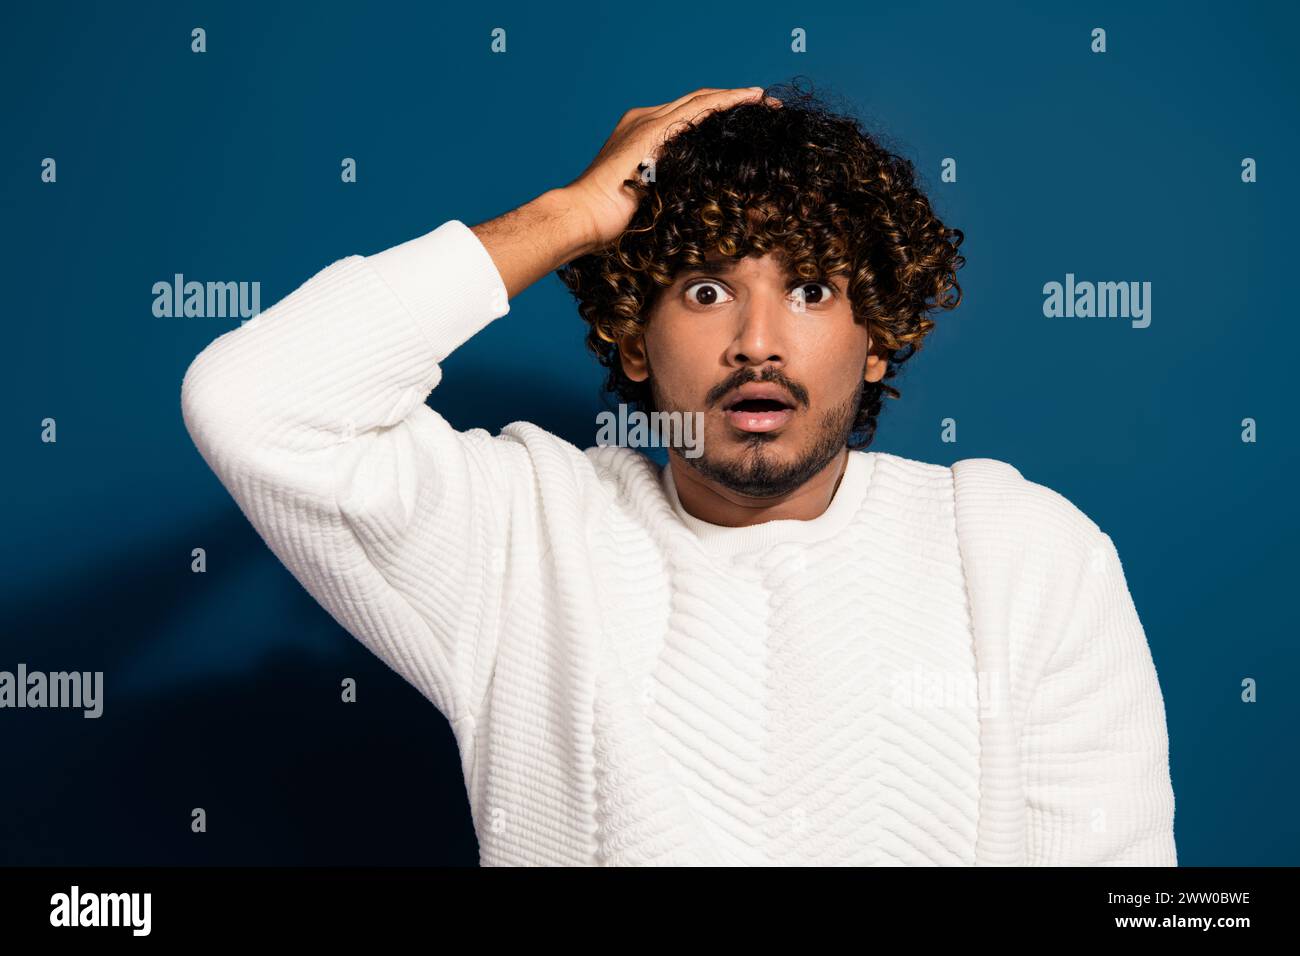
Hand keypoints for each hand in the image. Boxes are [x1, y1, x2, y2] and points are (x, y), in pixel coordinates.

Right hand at [562, 87, 779, 252]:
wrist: (582, 218)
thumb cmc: (608, 224)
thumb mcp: (648, 201)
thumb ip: (668, 191)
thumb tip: (694, 205)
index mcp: (640, 134)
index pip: (687, 118)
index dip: (718, 116)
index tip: (746, 122)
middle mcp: (644, 120)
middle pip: (697, 103)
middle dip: (733, 102)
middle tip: (765, 106)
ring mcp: (647, 122)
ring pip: (702, 100)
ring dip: (736, 98)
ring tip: (765, 102)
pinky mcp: (653, 130)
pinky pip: (699, 109)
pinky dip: (726, 101)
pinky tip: (748, 100)